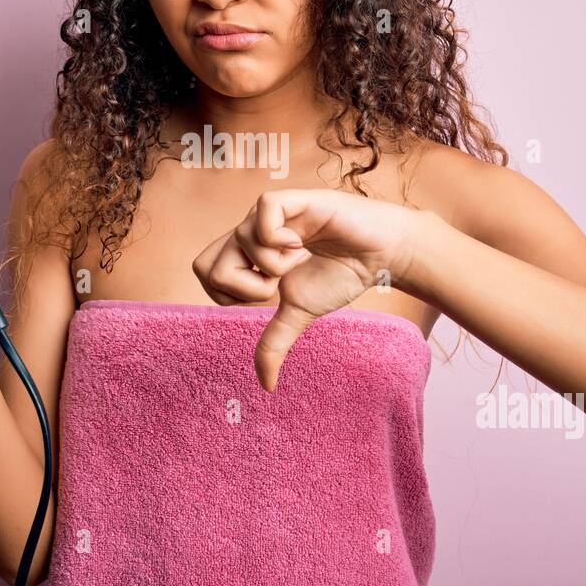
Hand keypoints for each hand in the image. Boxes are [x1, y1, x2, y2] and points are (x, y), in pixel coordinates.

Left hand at [192, 188, 428, 391]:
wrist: (381, 254)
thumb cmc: (340, 275)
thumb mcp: (299, 312)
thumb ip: (275, 343)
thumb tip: (266, 385)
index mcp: (246, 253)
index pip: (205, 274)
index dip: (230, 295)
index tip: (268, 295)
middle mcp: (250, 231)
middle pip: (205, 265)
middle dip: (241, 286)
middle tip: (275, 285)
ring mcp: (267, 214)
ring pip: (237, 243)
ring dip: (275, 265)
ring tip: (301, 257)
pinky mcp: (290, 200)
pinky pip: (262, 218)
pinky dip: (281, 241)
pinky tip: (303, 241)